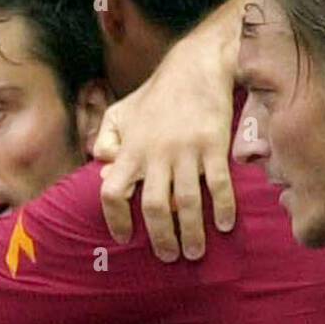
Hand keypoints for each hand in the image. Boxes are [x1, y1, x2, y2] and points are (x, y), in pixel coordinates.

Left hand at [94, 0, 241, 262]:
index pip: (112, 190)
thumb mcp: (121, 112)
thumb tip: (100, 170)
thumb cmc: (157, 95)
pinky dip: (222, 208)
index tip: (123, 237)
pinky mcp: (213, 146)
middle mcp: (156, 153)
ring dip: (191, 233)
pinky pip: (218, 185)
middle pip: (153, 206)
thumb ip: (106, 139)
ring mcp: (186, 151)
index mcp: (131, 149)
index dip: (115, 217)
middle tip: (168, 257)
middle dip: (160, 238)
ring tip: (194, 253)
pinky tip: (224, 226)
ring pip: (186, 202)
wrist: (196, 66)